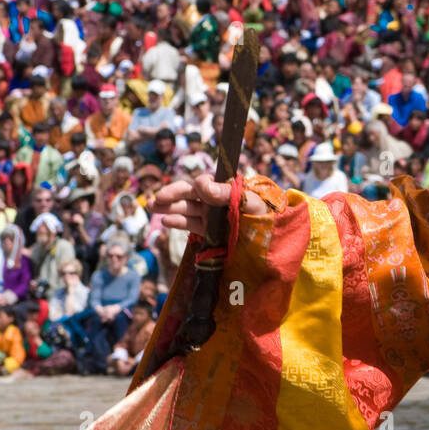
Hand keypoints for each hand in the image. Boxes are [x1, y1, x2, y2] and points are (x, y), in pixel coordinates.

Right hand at [153, 173, 267, 236]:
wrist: (276, 246)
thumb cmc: (267, 219)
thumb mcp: (251, 203)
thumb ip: (226, 193)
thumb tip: (201, 183)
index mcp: (228, 190)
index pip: (205, 183)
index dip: (192, 186)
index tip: (186, 191)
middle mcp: (218, 201)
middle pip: (191, 195)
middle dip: (172, 195)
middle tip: (155, 200)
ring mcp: (213, 217)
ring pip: (188, 209)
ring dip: (170, 208)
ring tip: (152, 207)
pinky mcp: (211, 232)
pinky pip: (192, 225)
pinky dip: (179, 222)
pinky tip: (167, 221)